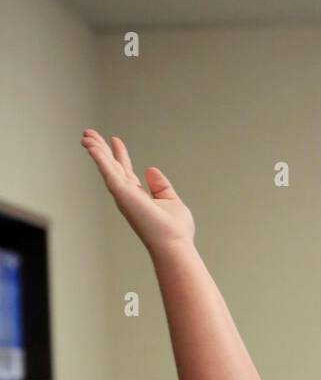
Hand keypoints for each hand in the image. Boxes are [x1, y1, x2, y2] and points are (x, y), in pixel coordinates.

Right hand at [81, 129, 194, 255]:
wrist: (174, 245)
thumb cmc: (175, 231)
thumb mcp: (171, 201)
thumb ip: (160, 186)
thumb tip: (150, 170)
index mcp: (138, 197)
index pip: (126, 172)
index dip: (120, 155)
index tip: (115, 140)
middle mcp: (128, 196)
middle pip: (111, 167)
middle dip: (101, 150)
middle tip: (90, 134)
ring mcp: (124, 195)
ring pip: (106, 167)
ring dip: (96, 150)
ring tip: (86, 135)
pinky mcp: (122, 193)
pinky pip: (108, 171)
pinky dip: (99, 158)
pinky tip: (92, 146)